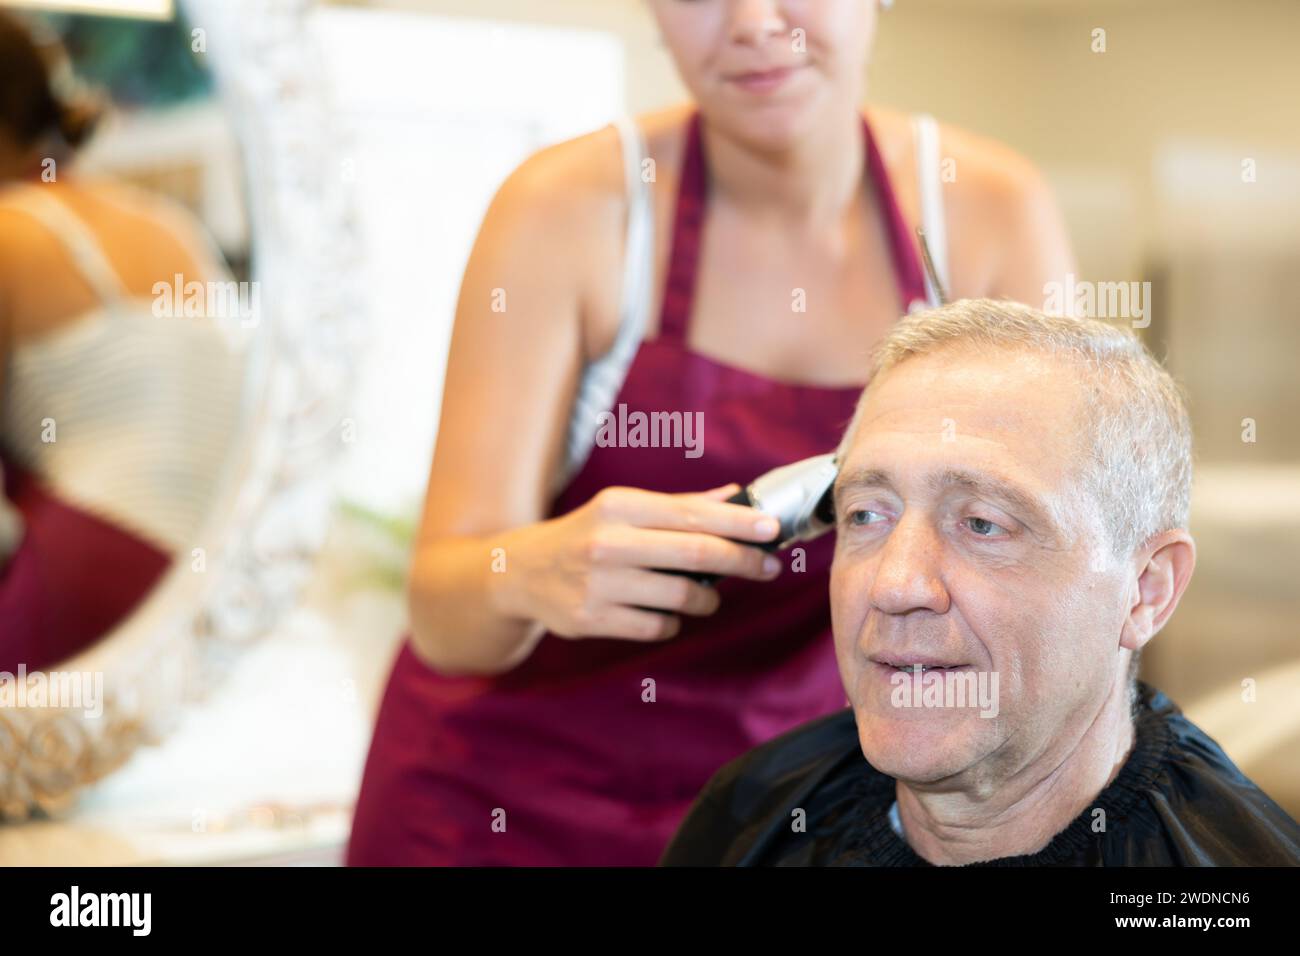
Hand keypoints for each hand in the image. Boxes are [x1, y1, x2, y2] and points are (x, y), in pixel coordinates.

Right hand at [502, 482, 782, 641]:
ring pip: (680, 595)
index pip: (693, 514)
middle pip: (694, 553)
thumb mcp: (623, 510)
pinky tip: (668, 612)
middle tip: (768, 567)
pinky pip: (656, 626)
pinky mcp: (591, 619)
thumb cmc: (586, 535)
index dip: (739, 523)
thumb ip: (680, 506)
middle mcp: (607, 541)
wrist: (521, 573)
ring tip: (710, 595)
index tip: (773, 530)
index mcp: (619, 506)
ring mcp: (598, 583)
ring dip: (708, 598)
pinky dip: (672, 621)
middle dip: (741, 561)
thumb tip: (736, 496)